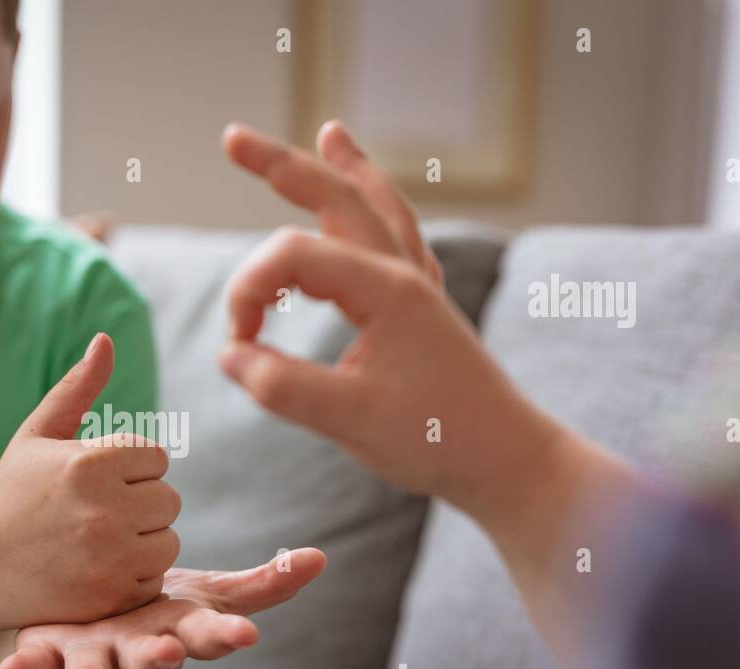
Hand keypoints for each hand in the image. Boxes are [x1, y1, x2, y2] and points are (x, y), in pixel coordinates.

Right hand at [0, 333, 180, 626]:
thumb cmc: (10, 493)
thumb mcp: (37, 435)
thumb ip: (77, 388)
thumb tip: (106, 339)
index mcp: (88, 463)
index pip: (156, 457)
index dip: (130, 469)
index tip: (97, 483)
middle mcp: (102, 509)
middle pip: (169, 500)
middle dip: (140, 505)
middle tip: (98, 515)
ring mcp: (107, 557)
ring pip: (168, 541)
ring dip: (143, 542)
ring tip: (100, 542)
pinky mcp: (109, 596)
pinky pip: (153, 579)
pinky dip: (134, 577)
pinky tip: (97, 570)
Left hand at [0, 547, 327, 668]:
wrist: (89, 626)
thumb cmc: (155, 611)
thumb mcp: (206, 597)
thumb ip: (261, 586)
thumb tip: (321, 557)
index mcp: (176, 631)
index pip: (205, 636)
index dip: (220, 639)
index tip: (243, 640)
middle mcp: (135, 649)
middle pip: (150, 660)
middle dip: (157, 662)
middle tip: (163, 656)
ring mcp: (92, 654)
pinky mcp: (48, 653)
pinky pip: (36, 665)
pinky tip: (15, 668)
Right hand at [216, 120, 556, 516]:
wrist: (509, 463)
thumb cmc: (435, 440)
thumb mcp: (347, 420)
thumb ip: (280, 385)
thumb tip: (230, 354)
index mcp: (384, 289)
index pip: (290, 256)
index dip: (246, 292)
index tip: (237, 348)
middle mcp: (402, 274)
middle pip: (337, 197)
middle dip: (282, 165)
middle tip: (231, 139)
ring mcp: (420, 289)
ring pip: (379, 208)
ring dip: (348, 170)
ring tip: (332, 133)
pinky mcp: (427, 311)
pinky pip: (404, 238)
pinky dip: (384, 210)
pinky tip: (378, 208)